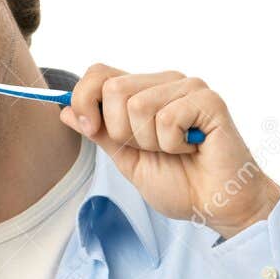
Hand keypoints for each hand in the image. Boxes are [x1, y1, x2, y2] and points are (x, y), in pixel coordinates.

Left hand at [62, 64, 279, 237]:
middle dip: (122, 132)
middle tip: (151, 149)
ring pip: (137, 105)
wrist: (215, 205)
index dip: (84, 100)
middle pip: (113, 89)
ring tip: (175, 151)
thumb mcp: (127, 160)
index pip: (99, 73)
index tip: (91, 130)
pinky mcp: (208, 100)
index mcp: (144, 92)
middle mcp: (165, 82)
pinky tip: (192, 148)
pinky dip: (173, 144)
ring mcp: (189, 87)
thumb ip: (100, 133)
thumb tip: (64, 109)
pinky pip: (166, 118)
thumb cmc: (180, 183)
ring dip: (150, 142)